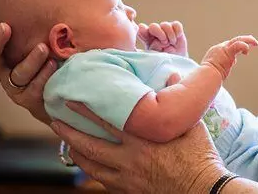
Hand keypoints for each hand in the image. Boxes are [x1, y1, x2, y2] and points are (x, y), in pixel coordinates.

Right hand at [0, 0, 55, 124]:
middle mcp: (3, 69)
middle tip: (5, 26)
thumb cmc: (50, 61)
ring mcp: (15, 86)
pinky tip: (54, 66)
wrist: (60, 98)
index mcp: (2, 52)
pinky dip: (43, 76)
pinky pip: (34, 89)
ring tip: (44, 48)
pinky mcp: (28, 100)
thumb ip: (40, 22)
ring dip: (30, 60)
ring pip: (17, 74)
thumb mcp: (44, 39)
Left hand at [52, 101, 227, 193]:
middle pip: (91, 147)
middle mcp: (129, 160)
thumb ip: (177, 101)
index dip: (86, 111)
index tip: (71, 101)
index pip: (107, 123)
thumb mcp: (192, 125)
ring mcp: (127, 179)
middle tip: (55, 122)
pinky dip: (92, 171)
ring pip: (92, 167)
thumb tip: (173, 74)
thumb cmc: (199, 157)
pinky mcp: (130, 191)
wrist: (202, 190)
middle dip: (70, 134)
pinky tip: (88, 166)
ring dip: (77, 154)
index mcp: (142, 141)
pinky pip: (103, 181)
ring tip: (66, 144)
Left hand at [138, 21, 187, 55]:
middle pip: (153, 26)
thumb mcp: (157, 57)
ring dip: (170, 35)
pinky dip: (177, 31)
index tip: (144, 32)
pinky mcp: (175, 28)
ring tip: (172, 43)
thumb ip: (155, 49)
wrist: (177, 60)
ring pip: (165, 25)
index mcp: (147, 39)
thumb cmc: (164, 59)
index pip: (141, 32)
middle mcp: (155, 32)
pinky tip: (178, 37)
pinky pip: (176, 25)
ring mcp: (165, 29)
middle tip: (165, 42)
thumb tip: (160, 41)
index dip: (143, 30)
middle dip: (159, 33)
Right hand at [202, 35, 257, 79]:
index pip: (228, 46)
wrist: (207, 76)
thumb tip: (230, 68)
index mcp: (215, 52)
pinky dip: (244, 46)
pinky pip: (238, 45)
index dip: (237, 48)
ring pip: (238, 40)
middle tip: (252, 41)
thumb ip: (222, 67)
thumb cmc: (208, 78)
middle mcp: (219, 48)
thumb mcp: (214, 70)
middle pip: (233, 41)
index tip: (244, 52)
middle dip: (244, 40)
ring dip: (248, 40)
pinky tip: (247, 51)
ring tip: (256, 43)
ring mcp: (223, 49)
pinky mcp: (228, 52)